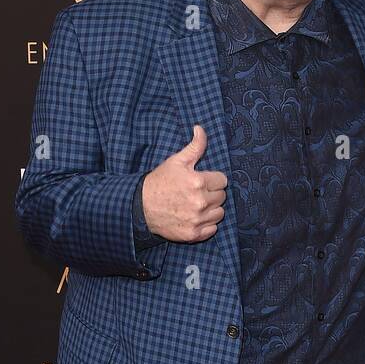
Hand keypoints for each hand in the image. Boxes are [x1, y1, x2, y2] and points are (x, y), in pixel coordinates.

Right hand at [141, 124, 227, 241]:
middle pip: (222, 197)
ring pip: (219, 213)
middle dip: (212, 193)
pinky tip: (196, 217)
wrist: (141, 207)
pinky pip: (212, 229)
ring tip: (198, 205)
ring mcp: (197, 219)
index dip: (213, 179)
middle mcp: (200, 202)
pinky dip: (207, 224)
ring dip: (212, 209)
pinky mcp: (193, 234)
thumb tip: (201, 129)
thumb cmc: (160, 182)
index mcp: (198, 181)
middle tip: (198, 192)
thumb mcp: (176, 161)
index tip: (203, 180)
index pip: (222, 180)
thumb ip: (194, 146)